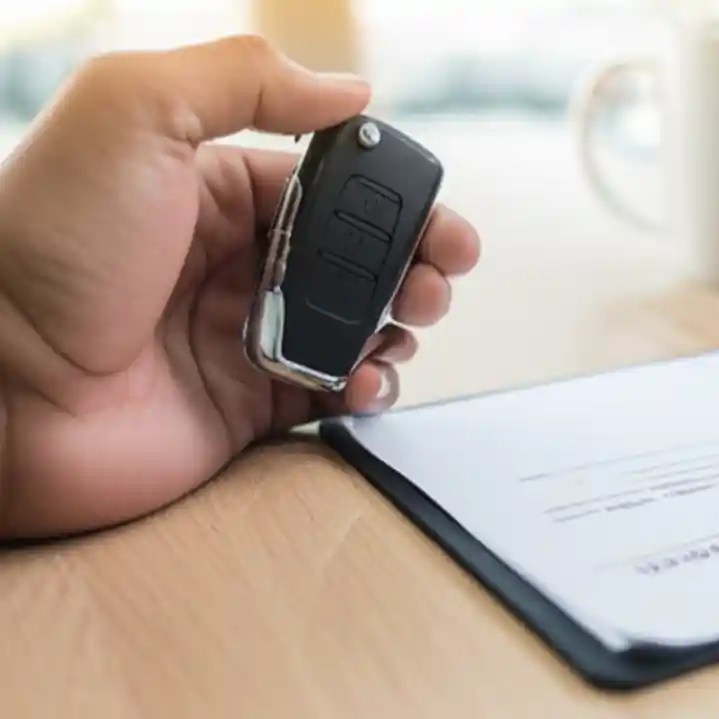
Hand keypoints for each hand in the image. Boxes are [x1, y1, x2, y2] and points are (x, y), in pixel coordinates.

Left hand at [0, 36, 479, 537]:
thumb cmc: (46, 245)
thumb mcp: (131, 111)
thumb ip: (241, 78)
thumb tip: (347, 91)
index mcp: (214, 186)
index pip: (333, 185)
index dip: (395, 198)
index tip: (437, 214)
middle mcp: (233, 260)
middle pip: (359, 258)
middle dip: (415, 263)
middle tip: (439, 276)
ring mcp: (242, 335)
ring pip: (357, 324)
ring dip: (401, 324)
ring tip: (409, 325)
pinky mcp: (245, 407)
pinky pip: (331, 393)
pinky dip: (368, 387)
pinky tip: (368, 378)